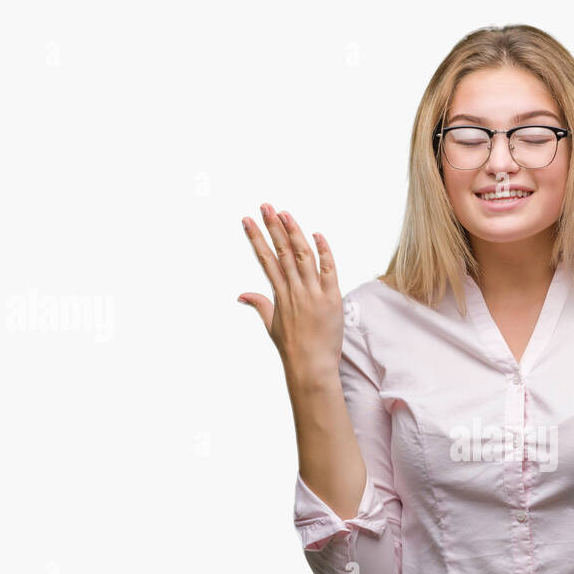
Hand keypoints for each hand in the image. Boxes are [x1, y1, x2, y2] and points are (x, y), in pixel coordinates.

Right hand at [237, 203, 342, 376]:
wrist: (311, 367)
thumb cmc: (293, 349)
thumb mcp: (272, 325)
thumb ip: (259, 305)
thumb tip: (242, 295)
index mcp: (280, 294)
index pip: (265, 259)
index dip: (256, 238)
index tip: (247, 220)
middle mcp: (295, 290)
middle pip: (281, 251)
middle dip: (272, 226)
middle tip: (265, 206)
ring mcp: (313, 293)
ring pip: (302, 256)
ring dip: (294, 233)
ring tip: (285, 214)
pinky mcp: (331, 299)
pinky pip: (328, 270)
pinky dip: (324, 252)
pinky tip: (318, 234)